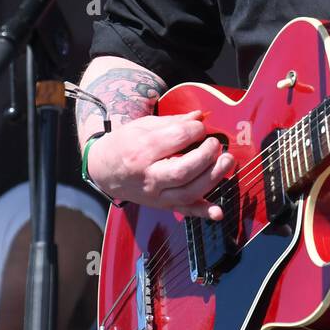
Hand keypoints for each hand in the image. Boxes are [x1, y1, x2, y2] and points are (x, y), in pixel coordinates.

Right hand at [86, 111, 234, 219]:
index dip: (196, 130)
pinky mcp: (162, 205)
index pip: (177, 138)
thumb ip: (173, 122)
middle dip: (207, 155)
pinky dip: (202, 212)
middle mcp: (149, 175)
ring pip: (188, 192)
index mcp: (142, 150)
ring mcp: (156, 194)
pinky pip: (184, 211)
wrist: (103, 170)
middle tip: (215, 144)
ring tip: (226, 161)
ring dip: (213, 177)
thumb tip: (200, 117)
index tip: (200, 128)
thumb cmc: (125, 144)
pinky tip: (218, 212)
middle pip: (184, 170)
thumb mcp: (143, 126)